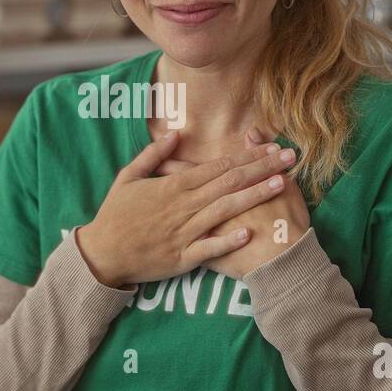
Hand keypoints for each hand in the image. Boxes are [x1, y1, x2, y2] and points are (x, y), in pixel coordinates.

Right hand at [73, 130, 295, 288]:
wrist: (102, 253)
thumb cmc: (116, 214)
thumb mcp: (129, 176)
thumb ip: (153, 154)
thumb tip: (175, 133)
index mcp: (173, 186)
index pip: (218, 166)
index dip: (247, 155)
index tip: (271, 146)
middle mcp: (183, 206)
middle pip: (229, 183)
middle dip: (262, 169)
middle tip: (290, 158)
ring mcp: (183, 232)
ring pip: (225, 211)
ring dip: (254, 196)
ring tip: (281, 185)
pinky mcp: (181, 257)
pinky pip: (209, 248)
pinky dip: (229, 240)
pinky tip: (250, 233)